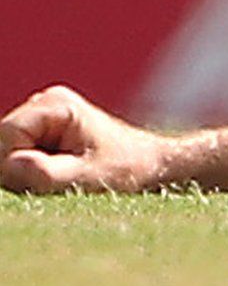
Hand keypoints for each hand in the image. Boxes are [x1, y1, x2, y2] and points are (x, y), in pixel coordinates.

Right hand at [0, 85, 227, 193]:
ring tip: (66, 178)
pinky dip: (33, 174)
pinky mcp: (41, 135)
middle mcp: (43, 105)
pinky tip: (62, 175)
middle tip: (63, 181)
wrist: (153, 168)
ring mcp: (40, 120)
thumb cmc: (128, 172)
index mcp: (54, 104)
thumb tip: (10, 165)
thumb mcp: (90, 178)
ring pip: (6, 156)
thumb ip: (47, 175)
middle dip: (21, 171)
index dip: (17, 166)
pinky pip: (16, 161)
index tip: (55, 178)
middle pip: (2, 145)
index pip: (4, 137)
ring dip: (27, 174)